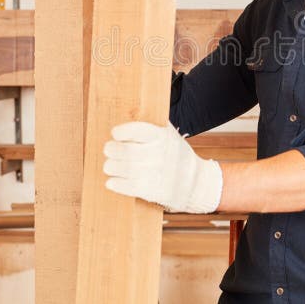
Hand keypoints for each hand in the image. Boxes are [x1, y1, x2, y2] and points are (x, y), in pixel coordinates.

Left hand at [103, 121, 222, 213]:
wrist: (196, 183)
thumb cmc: (177, 156)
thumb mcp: (170, 136)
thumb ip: (153, 126)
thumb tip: (130, 115)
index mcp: (163, 137)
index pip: (138, 130)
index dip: (123, 131)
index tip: (116, 133)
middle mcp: (159, 154)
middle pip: (127, 151)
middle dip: (111, 150)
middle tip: (108, 150)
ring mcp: (156, 173)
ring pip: (124, 169)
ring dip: (111, 167)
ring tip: (110, 166)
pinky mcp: (153, 190)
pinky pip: (128, 187)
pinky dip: (116, 184)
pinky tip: (112, 181)